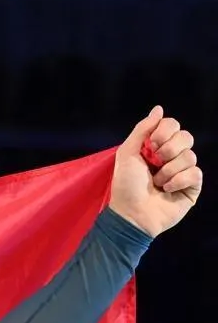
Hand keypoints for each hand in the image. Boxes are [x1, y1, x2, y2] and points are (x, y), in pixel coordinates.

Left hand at [109, 106, 201, 237]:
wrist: (131, 213)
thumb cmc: (126, 185)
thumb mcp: (127, 153)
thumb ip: (142, 129)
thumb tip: (159, 108)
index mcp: (156, 147)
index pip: (173, 125)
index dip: (164, 132)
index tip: (149, 145)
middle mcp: (172, 157)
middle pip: (186, 137)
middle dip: (168, 149)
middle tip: (154, 162)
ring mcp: (183, 171)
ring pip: (190, 156)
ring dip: (169, 170)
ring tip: (157, 183)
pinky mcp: (192, 186)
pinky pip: (195, 173)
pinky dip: (178, 181)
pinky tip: (167, 190)